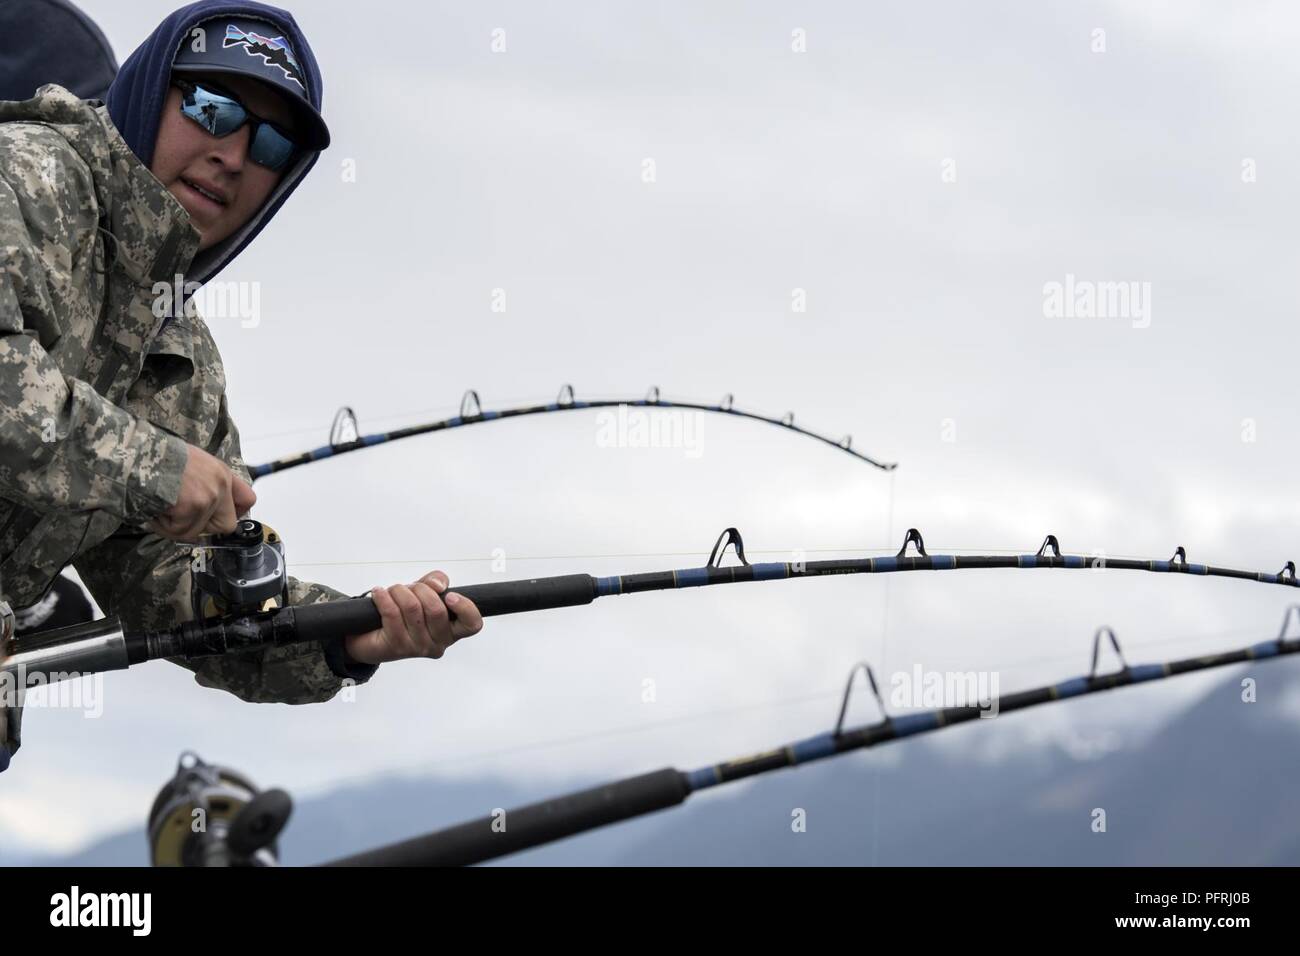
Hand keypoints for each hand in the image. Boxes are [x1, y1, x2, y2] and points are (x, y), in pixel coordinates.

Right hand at [149, 444, 255, 540]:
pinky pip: (179, 531)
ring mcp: (208, 498)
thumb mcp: (193, 462)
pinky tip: (155, 509)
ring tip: (161, 507)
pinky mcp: (191, 508)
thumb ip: (207, 483)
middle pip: (226, 525)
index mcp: (222, 473)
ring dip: (175, 526)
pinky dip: (163, 526)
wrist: (139, 455)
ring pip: (197, 531)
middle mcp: (220, 485)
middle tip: (182, 518)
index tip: (219, 517)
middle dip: (203, 527)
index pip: (248, 500)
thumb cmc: (159, 457)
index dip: (235, 513)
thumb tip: (208, 509)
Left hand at [345, 571, 483, 665]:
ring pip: (412, 608)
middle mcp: (439, 643)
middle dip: (420, 589)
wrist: (372, 634)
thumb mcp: (424, 593)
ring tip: (393, 590)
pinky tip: (379, 593)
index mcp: (452, 630)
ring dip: (399, 591)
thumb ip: (436, 582)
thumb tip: (438, 585)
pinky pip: (392, 614)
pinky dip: (383, 597)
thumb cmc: (404, 612)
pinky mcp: (396, 647)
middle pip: (436, 609)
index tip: (449, 596)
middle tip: (409, 587)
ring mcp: (418, 648)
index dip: (465, 607)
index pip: (472, 624)